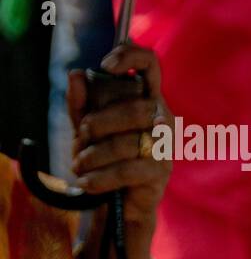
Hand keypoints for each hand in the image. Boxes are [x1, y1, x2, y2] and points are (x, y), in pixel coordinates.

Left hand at [69, 43, 172, 258]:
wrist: (119, 203)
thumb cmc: (105, 159)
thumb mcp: (86, 128)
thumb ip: (81, 103)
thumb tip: (76, 75)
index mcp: (147, 98)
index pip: (150, 65)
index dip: (132, 56)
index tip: (105, 65)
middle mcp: (163, 118)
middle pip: (136, 107)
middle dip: (99, 122)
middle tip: (81, 137)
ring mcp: (165, 146)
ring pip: (129, 141)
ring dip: (94, 155)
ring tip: (78, 166)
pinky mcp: (160, 172)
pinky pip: (129, 169)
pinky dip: (101, 177)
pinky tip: (87, 182)